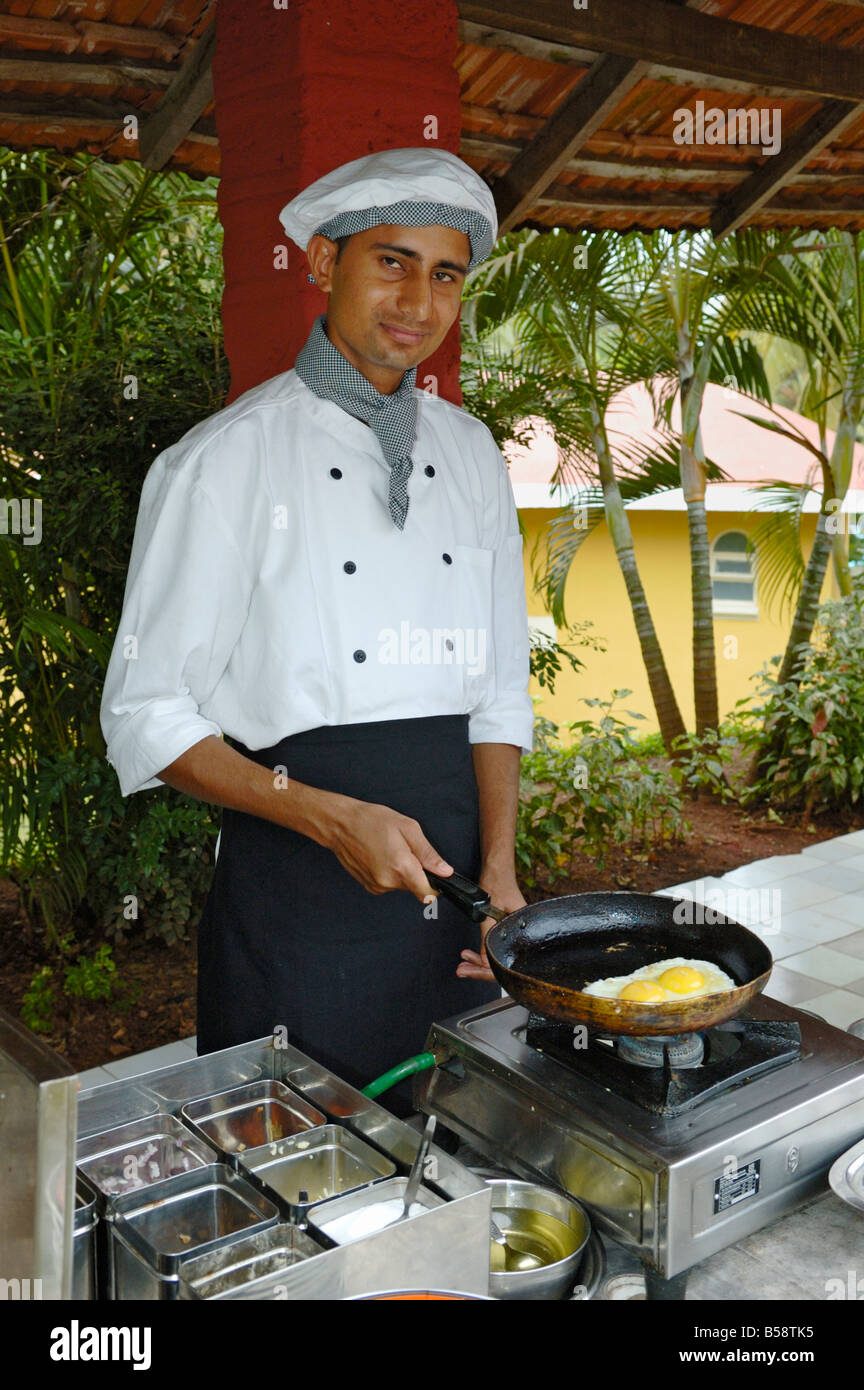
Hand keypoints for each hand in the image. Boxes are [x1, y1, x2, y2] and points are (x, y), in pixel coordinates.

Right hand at [321, 795, 451, 902]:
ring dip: (402, 871)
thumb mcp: (408, 828)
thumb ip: (428, 853)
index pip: (428, 893)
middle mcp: (388, 881)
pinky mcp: (369, 886)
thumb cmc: (371, 821)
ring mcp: (377, 885)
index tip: (434, 874)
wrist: (341, 825)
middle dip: (416, 872)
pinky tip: (380, 856)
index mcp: (401, 867)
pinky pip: (389, 884)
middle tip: (405, 849)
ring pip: (402, 885)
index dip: (435, 884)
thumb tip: (445, 871)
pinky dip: (389, 873)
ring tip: (390, 849)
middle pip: (415, 887)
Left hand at [456, 869, 525, 982]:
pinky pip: (497, 950)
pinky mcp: (508, 932)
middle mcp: (523, 935)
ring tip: (462, 965)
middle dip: (480, 970)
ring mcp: (515, 935)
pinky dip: (483, 953)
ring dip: (480, 963)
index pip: (508, 963)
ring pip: (499, 958)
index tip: (469, 970)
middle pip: (503, 964)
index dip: (487, 971)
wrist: (497, 868)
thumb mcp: (488, 910)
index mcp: (525, 930)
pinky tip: (470, 955)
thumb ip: (487, 936)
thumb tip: (483, 962)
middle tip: (461, 970)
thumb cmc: (497, 882)